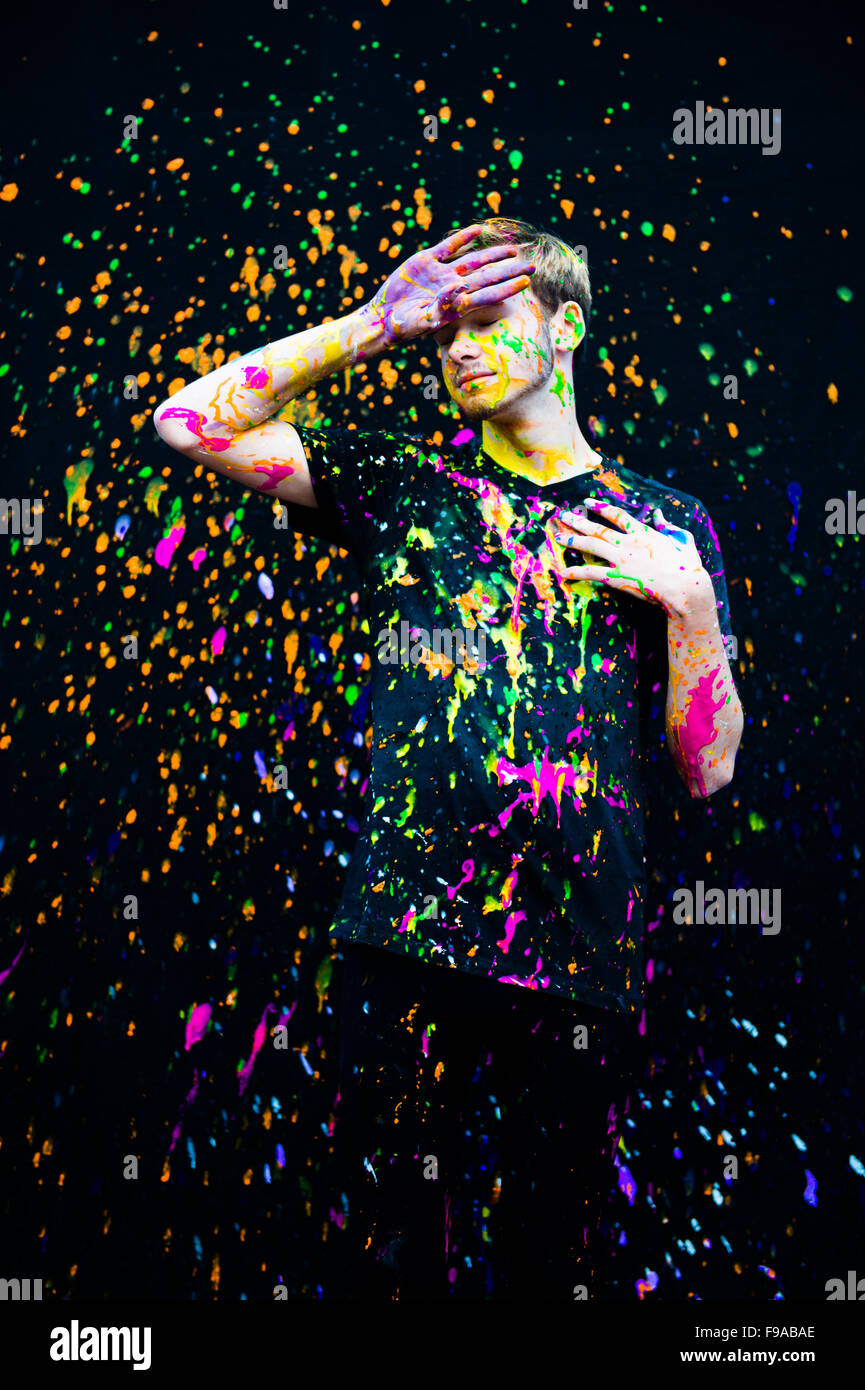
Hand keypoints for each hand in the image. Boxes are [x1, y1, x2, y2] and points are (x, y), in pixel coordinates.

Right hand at [359, 224, 535, 344]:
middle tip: (531, 265)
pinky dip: (463, 238)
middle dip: (509, 271)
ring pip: (473, 261)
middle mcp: (454, 287)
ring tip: (512, 251)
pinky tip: (478, 230)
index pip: (489, 294)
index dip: (508, 287)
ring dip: (492, 255)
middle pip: (488, 276)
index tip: (526, 282)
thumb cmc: (404, 327)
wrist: (383, 318)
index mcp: (457, 304)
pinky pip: (448, 247)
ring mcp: (441, 273)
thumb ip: (442, 306)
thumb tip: (459, 288)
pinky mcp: (426, 260)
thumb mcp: (423, 320)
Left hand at [551, 499, 716, 622]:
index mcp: (643, 532)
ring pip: (590, 545)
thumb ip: (668, 525)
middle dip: (578, 520)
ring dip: (572, 540)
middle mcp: (628, 542)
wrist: (685, 588)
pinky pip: (592, 572)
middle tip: (562, 515)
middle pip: (597, 528)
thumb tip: (659, 514)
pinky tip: (563, 571)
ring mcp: (621, 559)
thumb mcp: (682, 538)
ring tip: (558, 536)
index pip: (616, 515)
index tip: (588, 501)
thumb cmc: (688, 565)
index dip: (600, 507)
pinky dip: (576, 571)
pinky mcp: (617, 577)